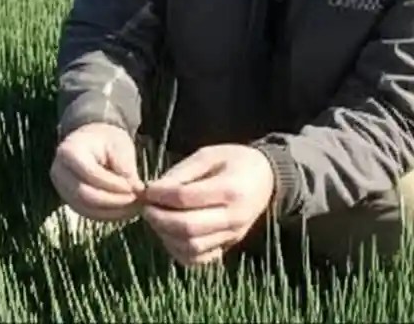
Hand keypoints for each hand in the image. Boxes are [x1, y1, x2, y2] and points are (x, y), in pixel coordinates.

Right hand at [50, 122, 145, 221]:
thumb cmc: (107, 140)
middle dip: (113, 200)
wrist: (92, 141)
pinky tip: (126, 210)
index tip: (135, 187)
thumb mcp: (119, 145)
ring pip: (86, 208)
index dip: (113, 184)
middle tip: (136, 199)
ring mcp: (62, 189)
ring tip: (135, 206)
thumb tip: (137, 191)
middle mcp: (59, 172)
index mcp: (68, 151)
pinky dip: (109, 214)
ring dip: (113, 211)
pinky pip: (88, 213)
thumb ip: (126, 167)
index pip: (90, 173)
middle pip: (84, 195)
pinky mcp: (70, 201)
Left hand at [140, 144, 275, 266]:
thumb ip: (181, 172)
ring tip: (156, 219)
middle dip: (159, 218)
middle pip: (187, 227)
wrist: (266, 179)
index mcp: (230, 189)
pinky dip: (178, 251)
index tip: (148, 189)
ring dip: (166, 236)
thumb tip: (153, 191)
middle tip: (147, 207)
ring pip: (191, 247)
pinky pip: (199, 259)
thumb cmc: (235, 161)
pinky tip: (170, 234)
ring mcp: (232, 235)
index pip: (186, 198)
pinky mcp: (229, 245)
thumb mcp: (209, 154)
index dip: (160, 195)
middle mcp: (234, 217)